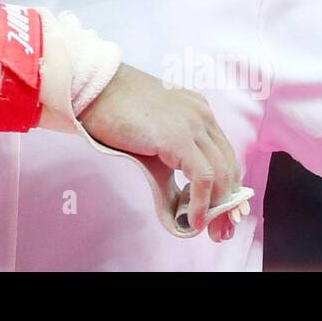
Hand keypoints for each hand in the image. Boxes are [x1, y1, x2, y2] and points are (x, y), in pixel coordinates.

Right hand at [79, 64, 243, 241]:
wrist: (92, 89)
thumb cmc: (113, 111)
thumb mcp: (151, 139)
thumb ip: (168, 167)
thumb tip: (176, 208)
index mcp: (198, 112)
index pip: (225, 156)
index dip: (228, 189)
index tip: (224, 215)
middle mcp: (202, 116)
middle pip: (229, 167)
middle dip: (227, 204)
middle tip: (219, 231)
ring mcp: (192, 125)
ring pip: (221, 174)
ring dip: (217, 209)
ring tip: (207, 230)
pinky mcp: (179, 138)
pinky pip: (203, 178)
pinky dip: (202, 204)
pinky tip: (193, 221)